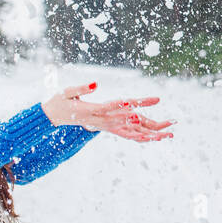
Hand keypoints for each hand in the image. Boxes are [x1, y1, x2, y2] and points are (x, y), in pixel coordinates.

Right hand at [43, 83, 174, 141]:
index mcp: (91, 111)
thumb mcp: (66, 92)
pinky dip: (139, 136)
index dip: (122, 105)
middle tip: (162, 118)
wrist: (53, 117)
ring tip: (167, 133)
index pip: (110, 106)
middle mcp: (100, 121)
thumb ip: (81, 88)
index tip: (133, 103)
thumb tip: (96, 84)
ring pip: (128, 131)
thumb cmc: (60, 102)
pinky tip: (154, 138)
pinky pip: (125, 134)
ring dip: (148, 132)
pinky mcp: (106, 128)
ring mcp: (104, 126)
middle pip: (124, 119)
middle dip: (143, 118)